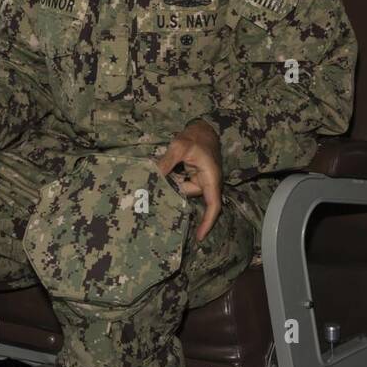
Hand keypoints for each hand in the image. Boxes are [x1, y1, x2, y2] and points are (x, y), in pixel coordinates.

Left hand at [156, 120, 221, 241]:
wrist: (203, 128)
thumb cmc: (195, 137)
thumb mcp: (180, 146)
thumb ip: (167, 162)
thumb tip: (153, 175)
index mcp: (211, 179)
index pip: (213, 206)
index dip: (207, 223)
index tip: (198, 237)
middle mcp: (206, 183)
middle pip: (188, 197)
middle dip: (173, 195)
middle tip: (156, 190)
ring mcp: (199, 181)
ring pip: (181, 191)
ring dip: (170, 185)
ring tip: (159, 174)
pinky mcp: (192, 178)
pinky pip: (180, 185)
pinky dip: (171, 181)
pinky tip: (161, 176)